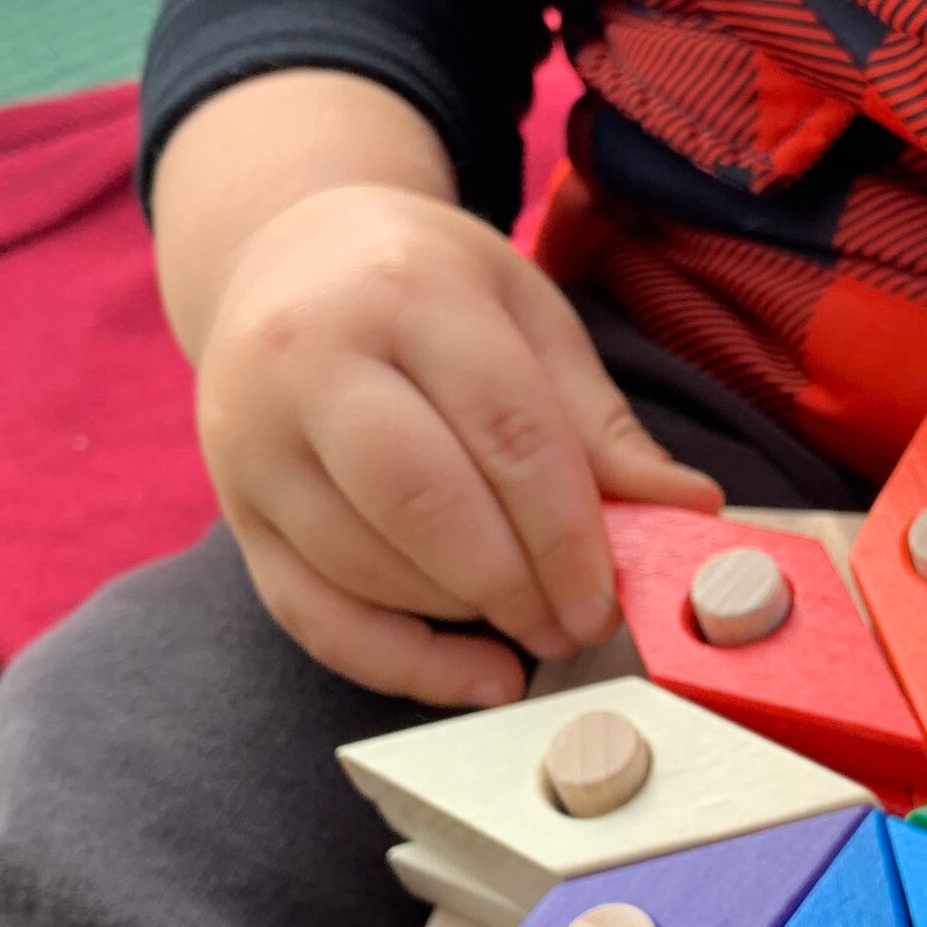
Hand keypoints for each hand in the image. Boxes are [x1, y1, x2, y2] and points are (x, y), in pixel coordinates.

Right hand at [197, 184, 723, 707]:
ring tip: (531, 630)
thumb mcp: (522, 315)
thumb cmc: (424, 286)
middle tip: (575, 627)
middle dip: (513, 584)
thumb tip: (689, 508)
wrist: (284, 252)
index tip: (609, 595)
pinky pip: (312, 615)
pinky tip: (472, 674)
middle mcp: (311, 361)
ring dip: (462, 619)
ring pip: (364, 566)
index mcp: (407, 294)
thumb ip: (595, 421)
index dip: (567, 530)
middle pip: (422, 502)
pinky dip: (398, 664)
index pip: (505, 430)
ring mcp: (255, 441)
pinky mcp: (236, 509)